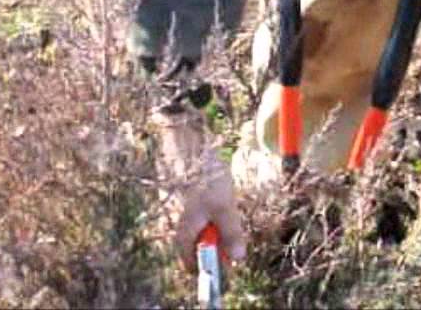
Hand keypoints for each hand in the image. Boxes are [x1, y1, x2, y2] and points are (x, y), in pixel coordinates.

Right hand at [152, 110, 246, 271]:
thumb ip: (231, 234)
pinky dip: (217, 219)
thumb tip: (238, 260)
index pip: (192, 267)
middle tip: (233, 236)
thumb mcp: (225, 208)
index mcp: (185, 235)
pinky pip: (206, 223)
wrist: (192, 149)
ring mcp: (186, 219)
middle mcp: (181, 230)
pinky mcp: (192, 208)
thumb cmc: (206, 179)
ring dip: (220, 232)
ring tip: (227, 211)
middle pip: (201, 252)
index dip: (212, 271)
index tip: (230, 268)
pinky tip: (222, 202)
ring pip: (206, 236)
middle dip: (220, 248)